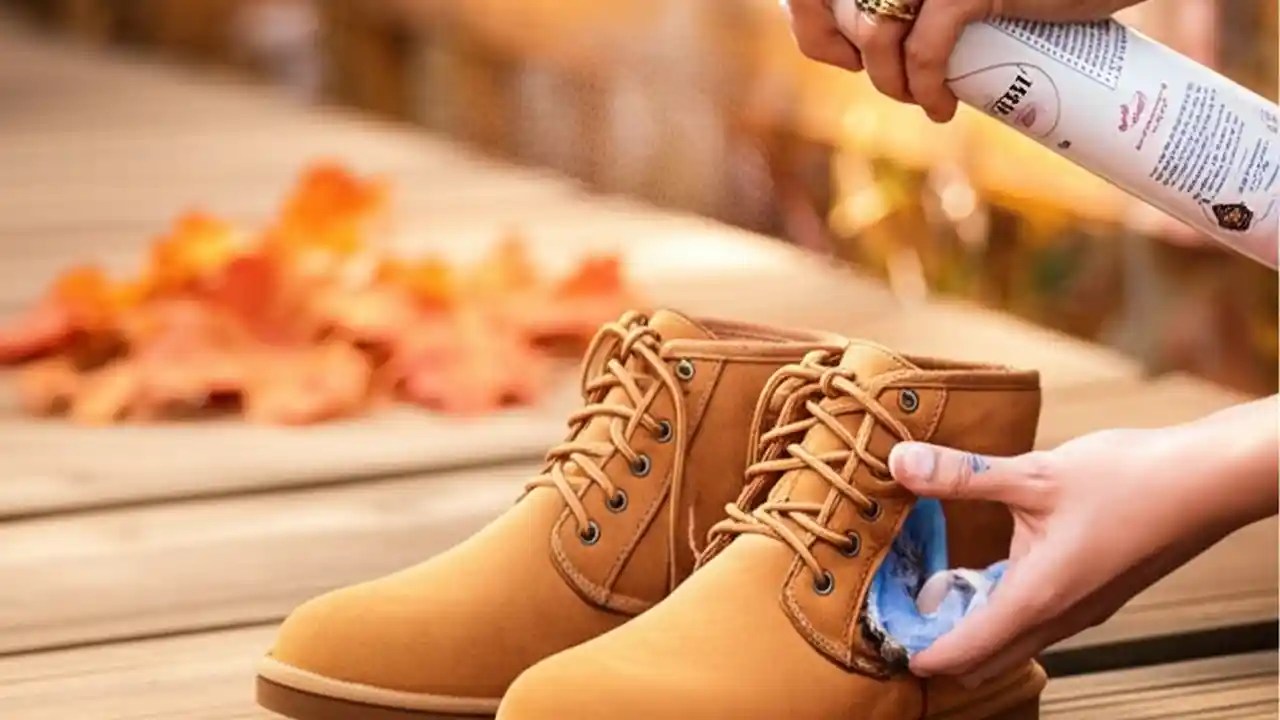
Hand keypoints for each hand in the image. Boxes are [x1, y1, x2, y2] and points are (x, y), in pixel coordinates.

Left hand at [785, 0, 1142, 121]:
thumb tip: (868, 32)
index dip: (815, 24)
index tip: (845, 58)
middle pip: (845, 11)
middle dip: (853, 57)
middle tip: (894, 84)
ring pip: (874, 33)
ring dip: (887, 82)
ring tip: (919, 100)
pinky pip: (923, 51)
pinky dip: (924, 90)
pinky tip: (940, 109)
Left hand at [887, 402, 1277, 684]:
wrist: (1208, 483)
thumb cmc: (1130, 481)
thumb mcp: (1033, 472)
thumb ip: (961, 474)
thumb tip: (901, 464)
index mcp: (1038, 597)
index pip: (965, 650)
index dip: (922, 653)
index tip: (884, 646)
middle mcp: (1059, 615)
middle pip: (987, 657)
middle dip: (941, 649)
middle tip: (899, 622)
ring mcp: (1081, 608)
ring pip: (1014, 639)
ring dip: (972, 630)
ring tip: (931, 598)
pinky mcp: (1095, 592)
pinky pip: (1037, 620)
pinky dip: (1001, 611)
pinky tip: (985, 576)